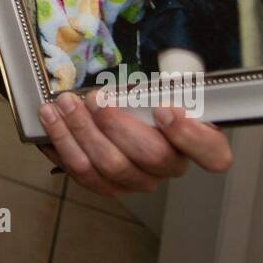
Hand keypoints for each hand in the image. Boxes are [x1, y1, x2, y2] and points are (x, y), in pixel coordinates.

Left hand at [38, 90, 231, 195]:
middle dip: (116, 125)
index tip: (166, 111)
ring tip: (62, 104)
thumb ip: (158, 83)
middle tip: (93, 98)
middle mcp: (169, 167)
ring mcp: (138, 181)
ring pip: (109, 166)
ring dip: (81, 132)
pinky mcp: (108, 186)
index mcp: (195, 142)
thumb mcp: (160, 84)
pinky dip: (62, 145)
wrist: (122, 116)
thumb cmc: (146, 98)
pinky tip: (50, 122)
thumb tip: (133, 76)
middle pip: (149, 156)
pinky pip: (82, 172)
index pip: (212, 154)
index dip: (190, 137)